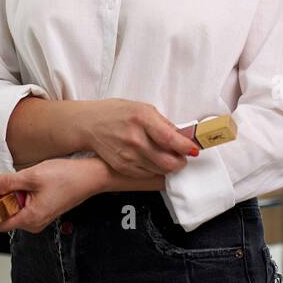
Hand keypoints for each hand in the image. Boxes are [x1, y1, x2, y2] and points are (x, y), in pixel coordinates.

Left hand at [0, 157, 108, 233]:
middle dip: (0, 198)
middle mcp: (35, 223)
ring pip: (14, 209)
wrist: (91, 176)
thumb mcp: (33, 176)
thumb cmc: (68, 177)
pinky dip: (21, 194)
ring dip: (11, 195)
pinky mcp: (44, 210)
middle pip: (5, 216)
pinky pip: (25, 205)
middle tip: (4, 180)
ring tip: (20, 180)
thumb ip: (9, 182)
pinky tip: (29, 182)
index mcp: (31, 219)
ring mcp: (40, 217)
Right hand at [75, 99, 197, 178]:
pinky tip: (153, 161)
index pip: (170, 139)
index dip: (185, 147)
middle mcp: (135, 139)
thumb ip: (163, 123)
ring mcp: (128, 155)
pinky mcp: (123, 166)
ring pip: (159, 170)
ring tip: (168, 158)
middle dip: (180, 162)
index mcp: (141, 119)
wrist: (89, 124)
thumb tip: (181, 136)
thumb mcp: (142, 108)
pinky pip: (147, 174)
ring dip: (169, 167)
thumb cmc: (116, 113)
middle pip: (167, 161)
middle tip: (183, 157)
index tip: (193, 149)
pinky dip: (155, 170)